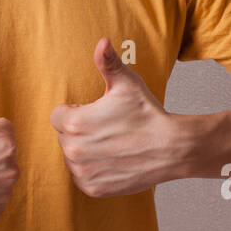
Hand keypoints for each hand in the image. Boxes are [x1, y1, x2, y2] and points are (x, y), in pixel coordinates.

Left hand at [50, 38, 184, 197]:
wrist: (172, 148)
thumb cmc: (147, 113)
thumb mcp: (126, 83)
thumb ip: (108, 62)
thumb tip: (102, 41)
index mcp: (73, 123)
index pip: (58, 116)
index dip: (77, 112)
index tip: (97, 113)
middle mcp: (72, 150)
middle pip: (64, 137)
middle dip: (80, 132)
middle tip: (108, 129)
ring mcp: (82, 172)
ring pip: (73, 158)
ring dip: (86, 152)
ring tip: (112, 144)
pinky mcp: (93, 189)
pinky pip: (83, 177)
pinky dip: (94, 171)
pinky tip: (113, 161)